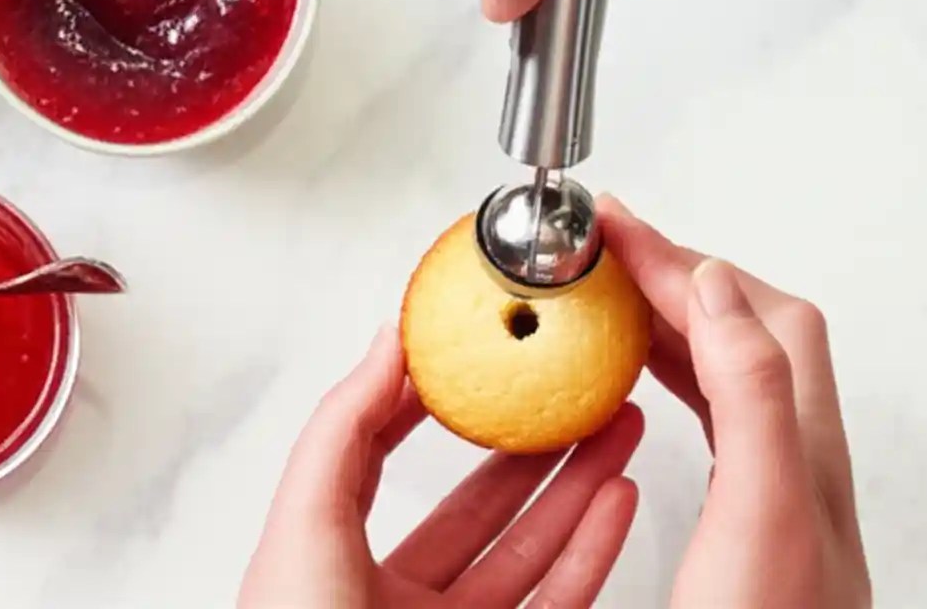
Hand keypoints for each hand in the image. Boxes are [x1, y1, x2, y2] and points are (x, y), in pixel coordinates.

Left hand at [239, 328, 644, 607]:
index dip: (433, 402)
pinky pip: (557, 600)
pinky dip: (593, 548)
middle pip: (478, 503)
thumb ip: (344, 430)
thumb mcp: (305, 528)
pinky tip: (620, 498)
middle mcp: (395, 597)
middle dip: (532, 440)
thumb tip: (384, 344)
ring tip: (620, 426)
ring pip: (529, 550)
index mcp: (336, 557)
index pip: (387, 458)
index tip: (476, 352)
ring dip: (579, 486)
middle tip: (574, 385)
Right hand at [595, 195, 871, 606]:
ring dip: (670, 318)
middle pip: (747, 328)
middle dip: (674, 272)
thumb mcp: (763, 512)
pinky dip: (670, 376)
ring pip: (728, 368)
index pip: (750, 313)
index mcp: (801, 445)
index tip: (613, 228)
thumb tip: (719, 284)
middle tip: (606, 249)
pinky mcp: (745, 515)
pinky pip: (710, 415)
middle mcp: (795, 457)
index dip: (680, 259)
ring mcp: (772, 486)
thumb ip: (753, 395)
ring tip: (611, 295)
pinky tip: (637, 383)